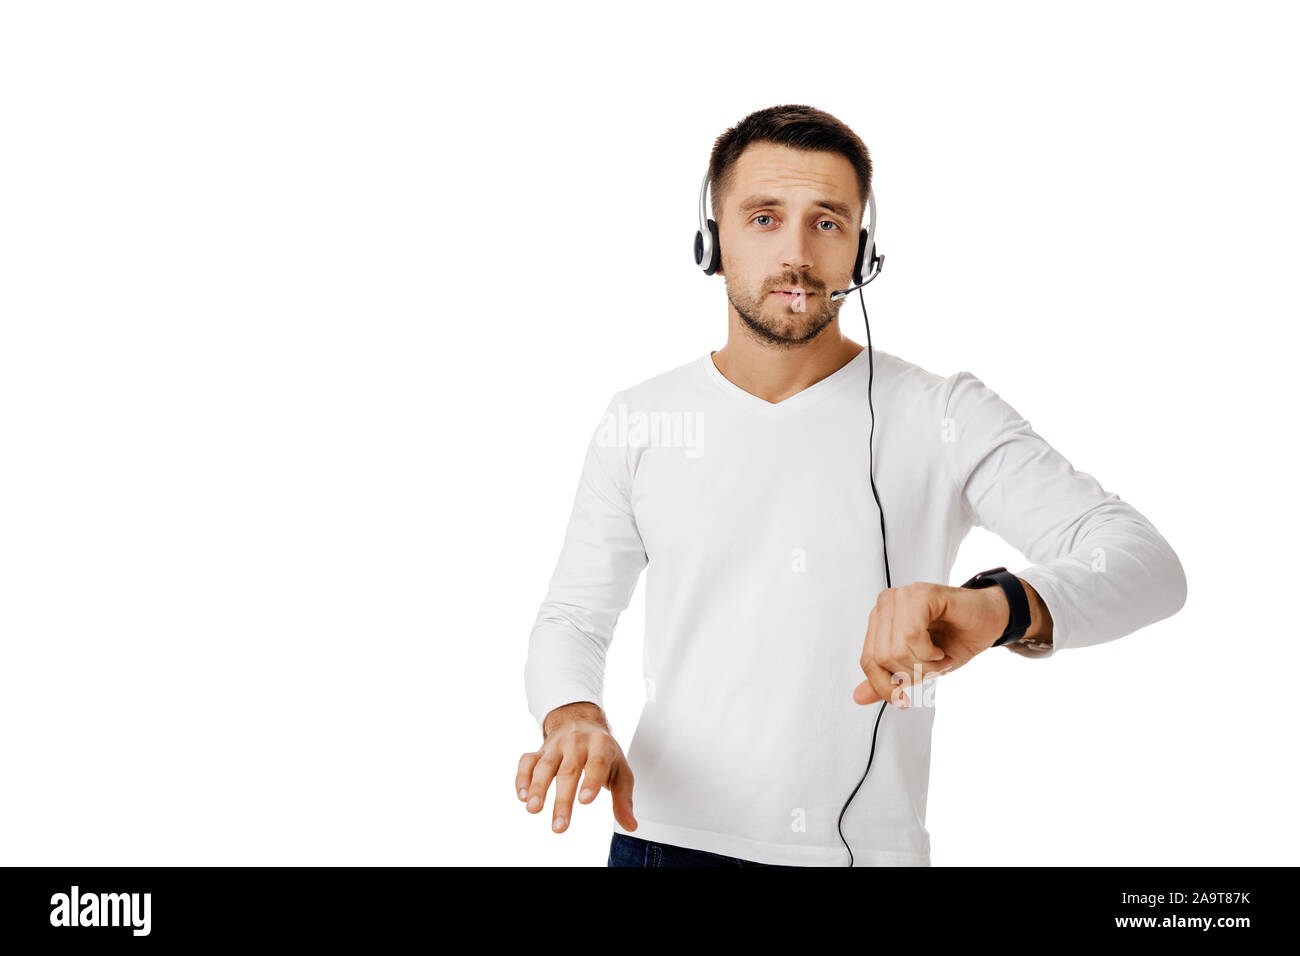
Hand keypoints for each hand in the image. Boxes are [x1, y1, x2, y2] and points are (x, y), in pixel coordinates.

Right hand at [516, 702, 636, 833]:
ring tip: (533, 809)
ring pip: (545, 766)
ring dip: (538, 788)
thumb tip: (630, 826)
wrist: (580, 720)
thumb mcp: (620, 771)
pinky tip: (522, 796)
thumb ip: (623, 799)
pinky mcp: (539, 750)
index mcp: (601, 745)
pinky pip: (527, 761)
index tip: (585, 801)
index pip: (597, 762)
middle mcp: (577, 743)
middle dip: (562, 800)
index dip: (591, 780)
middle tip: (560, 826)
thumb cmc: (603, 752)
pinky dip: (522, 777)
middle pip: (568, 771)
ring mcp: (556, 746)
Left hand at [853, 581, 1009, 707]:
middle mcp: (886, 605)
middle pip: (883, 658)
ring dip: (925, 664)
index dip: (884, 685)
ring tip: (939, 656)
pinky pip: (912, 635)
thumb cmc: (955, 639)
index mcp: (881, 620)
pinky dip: (929, 651)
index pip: (868, 660)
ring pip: (897, 649)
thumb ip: (888, 679)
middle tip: (933, 666)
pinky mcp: (922, 593)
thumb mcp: (918, 667)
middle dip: (913, 672)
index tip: (902, 701)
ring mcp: (902, 596)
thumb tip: (858, 697)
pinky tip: (940, 648)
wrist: (990, 621)